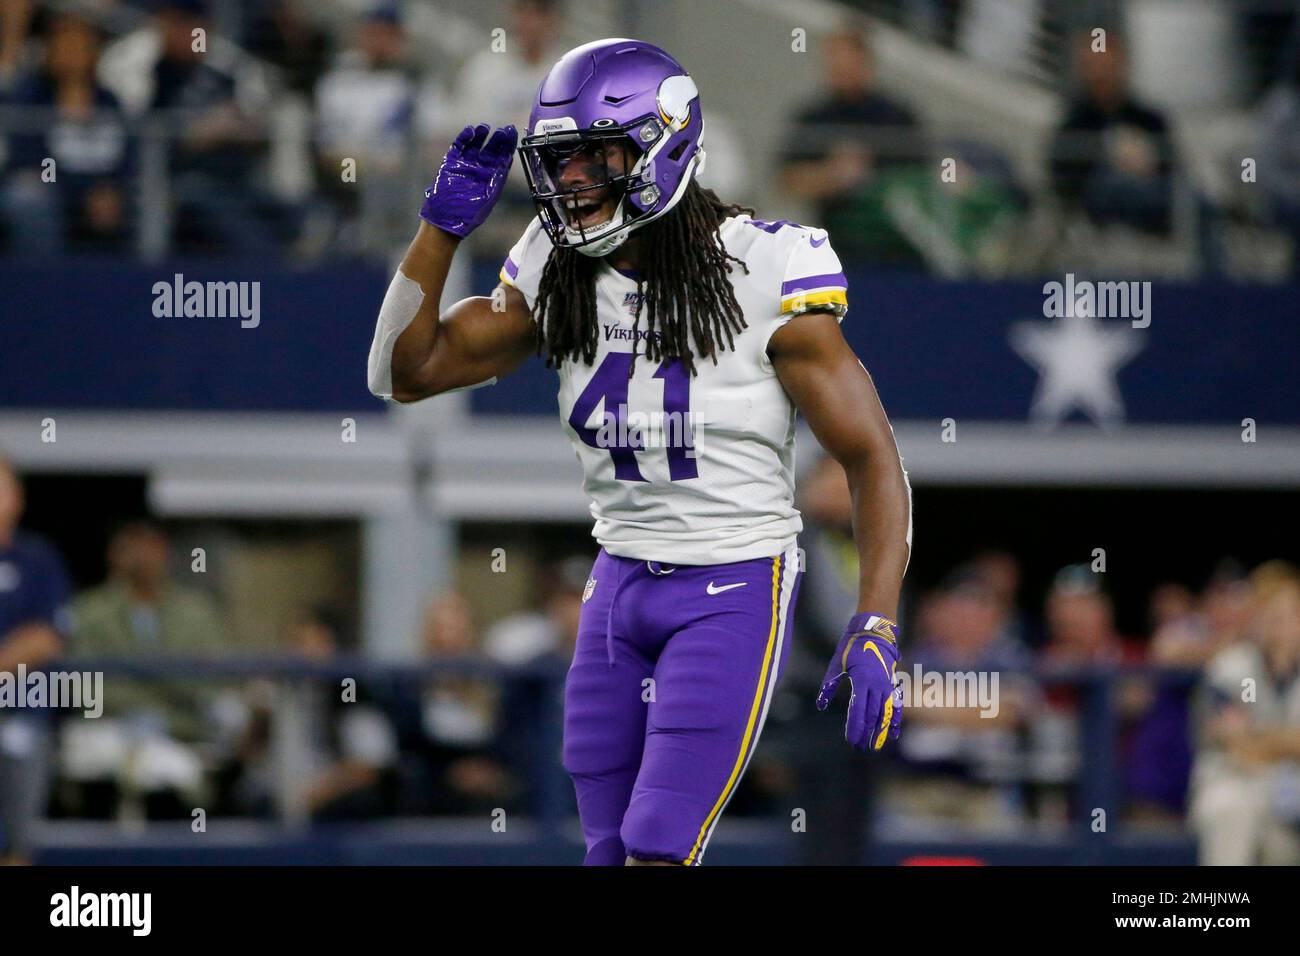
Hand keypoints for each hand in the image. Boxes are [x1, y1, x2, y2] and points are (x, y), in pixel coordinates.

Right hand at [420, 123, 516, 237]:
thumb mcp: (487, 198)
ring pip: (475, 146)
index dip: (508, 145)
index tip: (513, 133)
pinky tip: (470, 131)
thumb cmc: (467, 217)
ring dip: (480, 136)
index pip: (503, 159)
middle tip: (503, 129)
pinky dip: (463, 139)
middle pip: (490, 150)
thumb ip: (496, 180)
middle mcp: (479, 172)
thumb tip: (506, 163)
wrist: (444, 224)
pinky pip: (458, 148)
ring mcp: (465, 167)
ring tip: (485, 127)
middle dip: (497, 139)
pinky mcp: (450, 165)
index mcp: (491, 180)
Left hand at [816, 612, 901, 750]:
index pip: (858, 709)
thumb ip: (829, 685)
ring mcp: (887, 686)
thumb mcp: (836, 663)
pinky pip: (895, 706)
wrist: (874, 632)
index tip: (852, 740)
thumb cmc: (852, 647)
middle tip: (860, 748)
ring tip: (875, 746)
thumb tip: (820, 705)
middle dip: (866, 733)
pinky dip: (895, 720)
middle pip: (872, 715)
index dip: (855, 726)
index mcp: (862, 680)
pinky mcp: (892, 685)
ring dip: (880, 731)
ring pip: (885, 713)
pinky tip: (894, 734)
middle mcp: (877, 685)